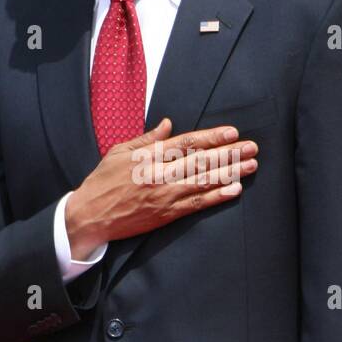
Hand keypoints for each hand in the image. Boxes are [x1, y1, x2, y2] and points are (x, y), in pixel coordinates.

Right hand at [65, 117, 257, 259]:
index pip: (187, 143)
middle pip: (201, 160)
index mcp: (149, 156)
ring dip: (230, 173)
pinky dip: (216, 196)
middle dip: (229, 153)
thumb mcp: (120, 152)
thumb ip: (147, 139)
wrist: (90, 216)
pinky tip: (234, 190)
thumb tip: (168, 124)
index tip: (232, 132)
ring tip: (250, 165)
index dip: (212, 137)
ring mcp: (164, 195)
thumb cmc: (102, 182)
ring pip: (203, 181)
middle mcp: (159, 174)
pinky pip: (196, 203)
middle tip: (252, 147)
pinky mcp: (165, 214)